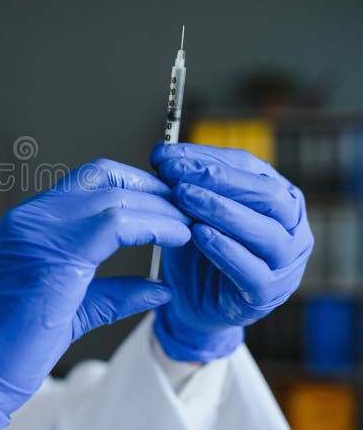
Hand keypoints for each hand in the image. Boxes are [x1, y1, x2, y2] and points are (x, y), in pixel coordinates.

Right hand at [0, 159, 190, 428]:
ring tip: (189, 226)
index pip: (90, 181)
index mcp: (31, 224)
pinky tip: (177, 238)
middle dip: (153, 188)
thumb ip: (115, 292)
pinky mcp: (51, 255)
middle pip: (104, 176)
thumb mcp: (71, 310)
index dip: (134, 186)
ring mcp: (37, 231)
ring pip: (114, 195)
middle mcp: (32, 218)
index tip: (167, 206)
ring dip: (159, 208)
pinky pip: (114, 224)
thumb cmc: (10, 345)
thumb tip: (159, 288)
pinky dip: (153, 226)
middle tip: (188, 209)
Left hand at [150, 142, 313, 362]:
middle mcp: (291, 227)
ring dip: (221, 210)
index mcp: (278, 197)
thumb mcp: (190, 210)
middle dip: (218, 180)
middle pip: (267, 195)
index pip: (249, 167)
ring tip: (183, 197)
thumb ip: (184, 183)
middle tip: (175, 174)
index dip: (207, 158)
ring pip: (266, 231)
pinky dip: (226, 249)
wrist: (191, 301)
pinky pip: (253, 270)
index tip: (166, 155)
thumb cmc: (197, 249)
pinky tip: (199, 234)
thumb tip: (162, 153)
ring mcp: (286, 263)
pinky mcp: (268, 293)